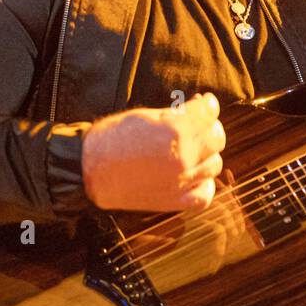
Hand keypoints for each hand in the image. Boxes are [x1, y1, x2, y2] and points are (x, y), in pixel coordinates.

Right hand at [81, 92, 225, 212]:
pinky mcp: (174, 202)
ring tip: (192, 150)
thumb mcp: (146, 116)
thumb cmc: (112, 138)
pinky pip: (205, 195)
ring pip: (215, 165)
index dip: (207, 105)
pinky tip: (193, 176)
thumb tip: (196, 108)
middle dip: (208, 128)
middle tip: (197, 126)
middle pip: (217, 138)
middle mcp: (183, 157)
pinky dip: (203, 185)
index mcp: (175, 131)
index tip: (202, 104)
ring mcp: (181, 181)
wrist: (89, 170)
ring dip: (206, 155)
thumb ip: (176, 114)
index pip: (209, 112)